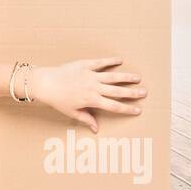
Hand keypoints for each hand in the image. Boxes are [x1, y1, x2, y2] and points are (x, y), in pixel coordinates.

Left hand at [30, 58, 145, 132]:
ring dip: (126, 77)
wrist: (46, 83)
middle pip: (118, 91)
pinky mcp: (85, 65)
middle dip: (132, 93)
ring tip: (137, 78)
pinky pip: (100, 63)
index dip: (127, 109)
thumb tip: (96, 129)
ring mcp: (90, 75)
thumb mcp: (72, 112)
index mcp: (92, 101)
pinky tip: (120, 60)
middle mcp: (94, 88)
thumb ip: (86, 119)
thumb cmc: (57, 100)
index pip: (114, 106)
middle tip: (144, 92)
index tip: (138, 110)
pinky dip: (110, 61)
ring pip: (112, 76)